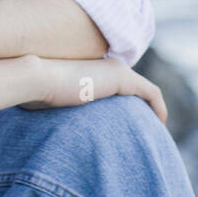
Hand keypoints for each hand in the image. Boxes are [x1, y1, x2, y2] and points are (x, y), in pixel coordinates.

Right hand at [19, 57, 166, 124]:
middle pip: (134, 88)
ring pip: (144, 90)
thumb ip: (60, 106)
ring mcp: (116, 69)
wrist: (37, 78)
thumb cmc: (36, 92)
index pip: (116, 86)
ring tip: (156, 129)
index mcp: (93, 69)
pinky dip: (158, 106)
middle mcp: (108, 66)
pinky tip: (161, 123)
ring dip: (153, 109)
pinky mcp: (122, 78)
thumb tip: (53, 126)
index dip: (125, 103)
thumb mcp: (52, 100)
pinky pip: (151, 93)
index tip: (127, 124)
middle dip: (142, 108)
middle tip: (146, 131)